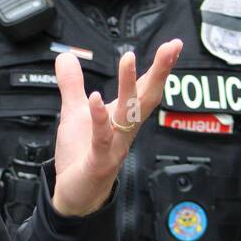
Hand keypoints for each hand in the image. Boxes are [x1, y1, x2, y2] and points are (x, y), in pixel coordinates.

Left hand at [50, 39, 182, 216]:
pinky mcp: (99, 160)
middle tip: (171, 47)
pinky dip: (100, 118)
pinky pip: (102, 138)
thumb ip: (72, 85)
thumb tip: (66, 55)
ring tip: (130, 59)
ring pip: (128, 114)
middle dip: (160, 72)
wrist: (76, 195)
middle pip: (146, 98)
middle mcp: (125, 130)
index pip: (144, 89)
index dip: (159, 68)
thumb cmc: (81, 154)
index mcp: (124, 118)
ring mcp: (115, 146)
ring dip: (129, 87)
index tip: (174, 44)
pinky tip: (97, 99)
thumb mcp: (74, 113)